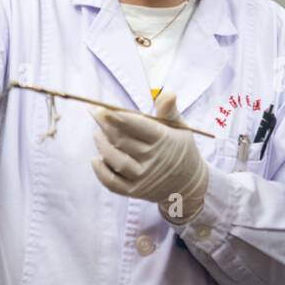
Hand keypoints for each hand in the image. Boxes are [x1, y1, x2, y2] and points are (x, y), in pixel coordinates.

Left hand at [91, 91, 209, 222]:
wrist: (189, 185)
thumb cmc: (181, 150)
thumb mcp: (181, 129)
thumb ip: (169, 111)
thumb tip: (166, 93)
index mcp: (164, 140)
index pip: (137, 125)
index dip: (116, 116)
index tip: (101, 108)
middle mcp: (153, 160)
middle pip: (122, 140)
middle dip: (105, 125)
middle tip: (95, 114)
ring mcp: (143, 178)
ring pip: (115, 160)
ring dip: (102, 144)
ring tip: (97, 133)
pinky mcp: (135, 192)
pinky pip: (113, 183)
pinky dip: (101, 172)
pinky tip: (96, 159)